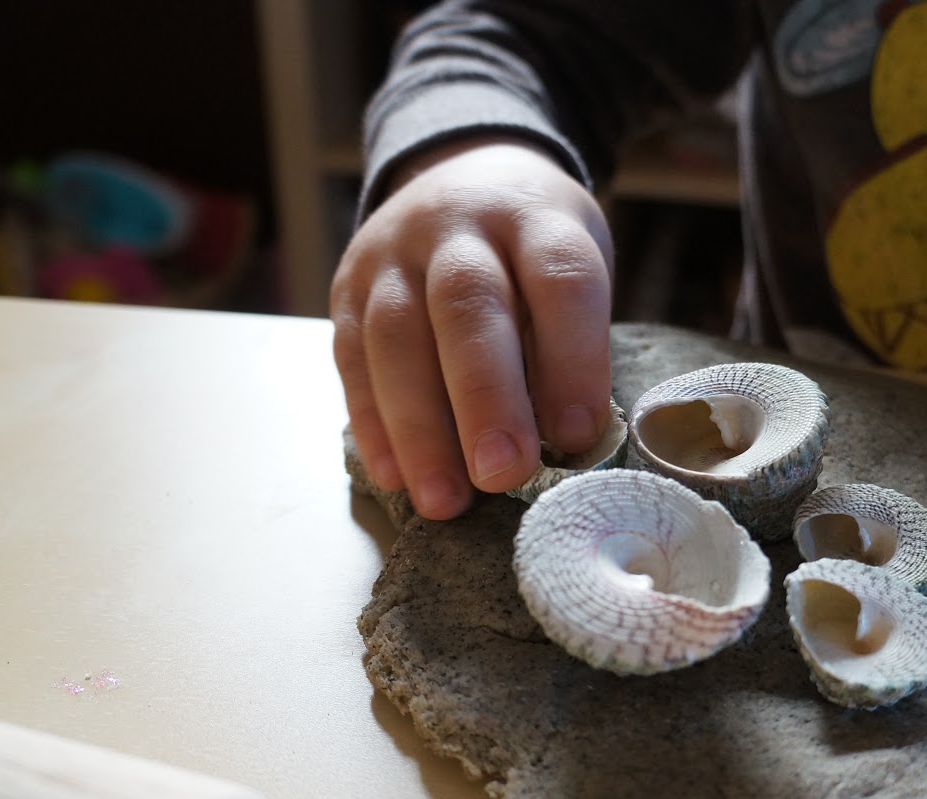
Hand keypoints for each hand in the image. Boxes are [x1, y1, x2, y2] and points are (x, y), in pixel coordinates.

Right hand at [331, 137, 614, 518]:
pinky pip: (352, 357)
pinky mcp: (347, 286)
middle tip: (502, 473)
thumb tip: (565, 446)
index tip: (578, 435)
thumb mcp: (574, 263)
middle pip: (467, 305)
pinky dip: (373, 422)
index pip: (560, 280)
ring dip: (419, 427)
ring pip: (397, 334)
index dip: (573, 359)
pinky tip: (395, 477)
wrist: (463, 171)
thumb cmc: (534, 246)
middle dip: (485, 398)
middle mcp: (459, 224)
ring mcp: (393, 251)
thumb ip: (568, 340)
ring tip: (444, 498)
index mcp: (535, 217)